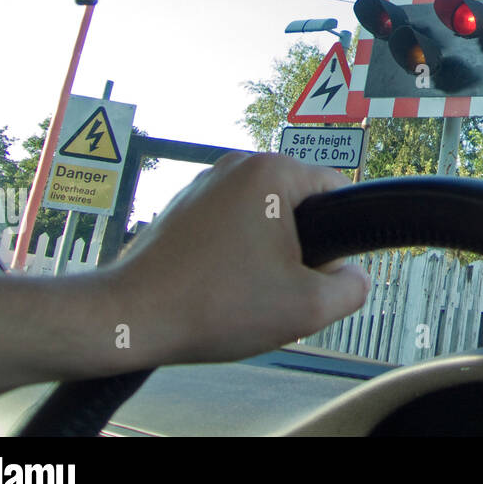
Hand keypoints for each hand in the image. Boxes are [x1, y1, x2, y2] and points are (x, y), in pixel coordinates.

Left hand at [107, 152, 369, 366]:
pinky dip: (234, 254)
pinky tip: (218, 287)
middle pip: (300, 206)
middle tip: (278, 289)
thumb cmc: (211, 306)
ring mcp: (206, 183)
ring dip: (266, 253)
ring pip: (265, 218)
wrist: (129, 318)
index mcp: (273, 171)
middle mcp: (239, 165)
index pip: (337, 191)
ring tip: (243, 290)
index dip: (339, 239)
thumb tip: (353, 276)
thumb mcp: (308, 307)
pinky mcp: (184, 206)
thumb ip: (353, 287)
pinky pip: (231, 225)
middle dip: (299, 249)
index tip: (315, 274)